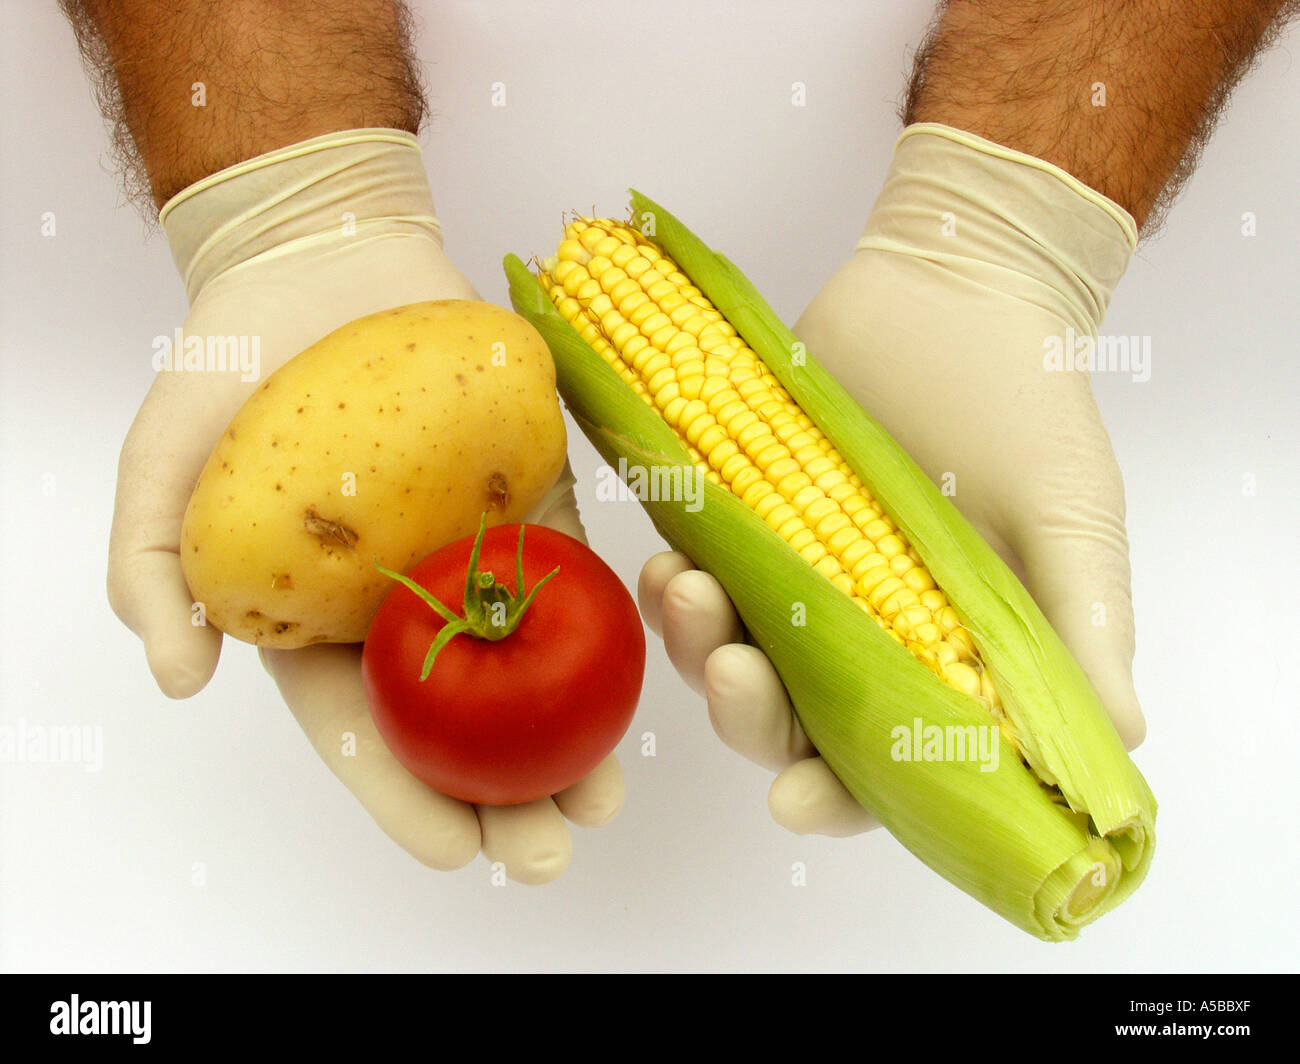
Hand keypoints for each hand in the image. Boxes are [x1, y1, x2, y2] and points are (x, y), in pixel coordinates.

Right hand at [108, 130, 623, 881]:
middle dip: (502, 796)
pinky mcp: (533, 498)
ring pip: (528, 665)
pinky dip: (601, 628)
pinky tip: (634, 677)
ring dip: (568, 736)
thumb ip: (155, 571)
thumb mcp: (161, 469)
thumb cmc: (230, 369)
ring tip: (603, 795)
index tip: (451, 854)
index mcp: (322, 623)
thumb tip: (181, 678)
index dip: (404, 798)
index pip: (364, 732)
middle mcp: (408, 604)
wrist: (323, 264)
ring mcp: (477, 553)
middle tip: (544, 849)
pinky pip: (574, 568)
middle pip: (460, 721)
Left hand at [641, 125, 1145, 837]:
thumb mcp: (1069, 521)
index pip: (883, 764)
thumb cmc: (1027, 409)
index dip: (838, 797)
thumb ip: (1082, 629)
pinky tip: (666, 558)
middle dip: (748, 714)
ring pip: (728, 652)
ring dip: (697, 645)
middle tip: (732, 671)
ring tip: (687, 592)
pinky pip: (696, 572)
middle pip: (786, 721)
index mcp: (937, 662)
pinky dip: (674, 581)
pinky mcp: (745, 518)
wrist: (957, 289)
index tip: (792, 801)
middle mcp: (859, 635)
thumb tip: (1123, 745)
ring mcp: (795, 577)